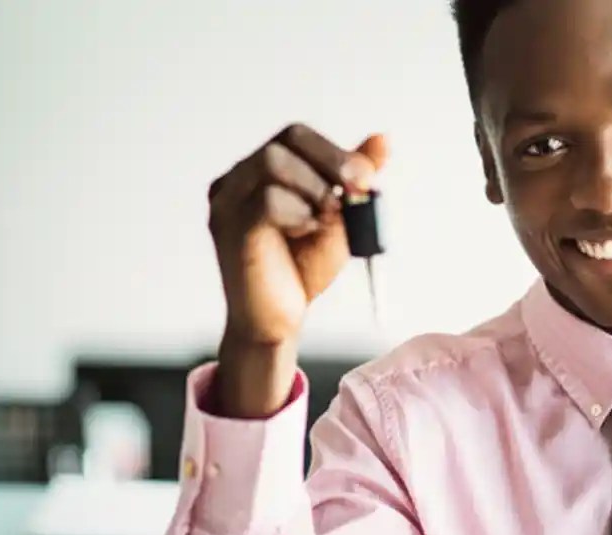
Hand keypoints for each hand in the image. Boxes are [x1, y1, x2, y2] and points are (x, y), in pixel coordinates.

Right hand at [205, 124, 387, 416]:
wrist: (278, 321)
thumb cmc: (301, 269)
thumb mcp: (338, 217)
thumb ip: (352, 179)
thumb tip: (383, 139)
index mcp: (257, 174)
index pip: (295, 136)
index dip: (333, 150)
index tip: (365, 177)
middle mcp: (236, 182)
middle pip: (283, 142)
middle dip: (329, 163)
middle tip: (353, 193)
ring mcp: (228, 203)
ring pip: (273, 163)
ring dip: (313, 189)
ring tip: (322, 221)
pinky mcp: (231, 228)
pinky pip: (267, 200)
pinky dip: (298, 212)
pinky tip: (306, 232)